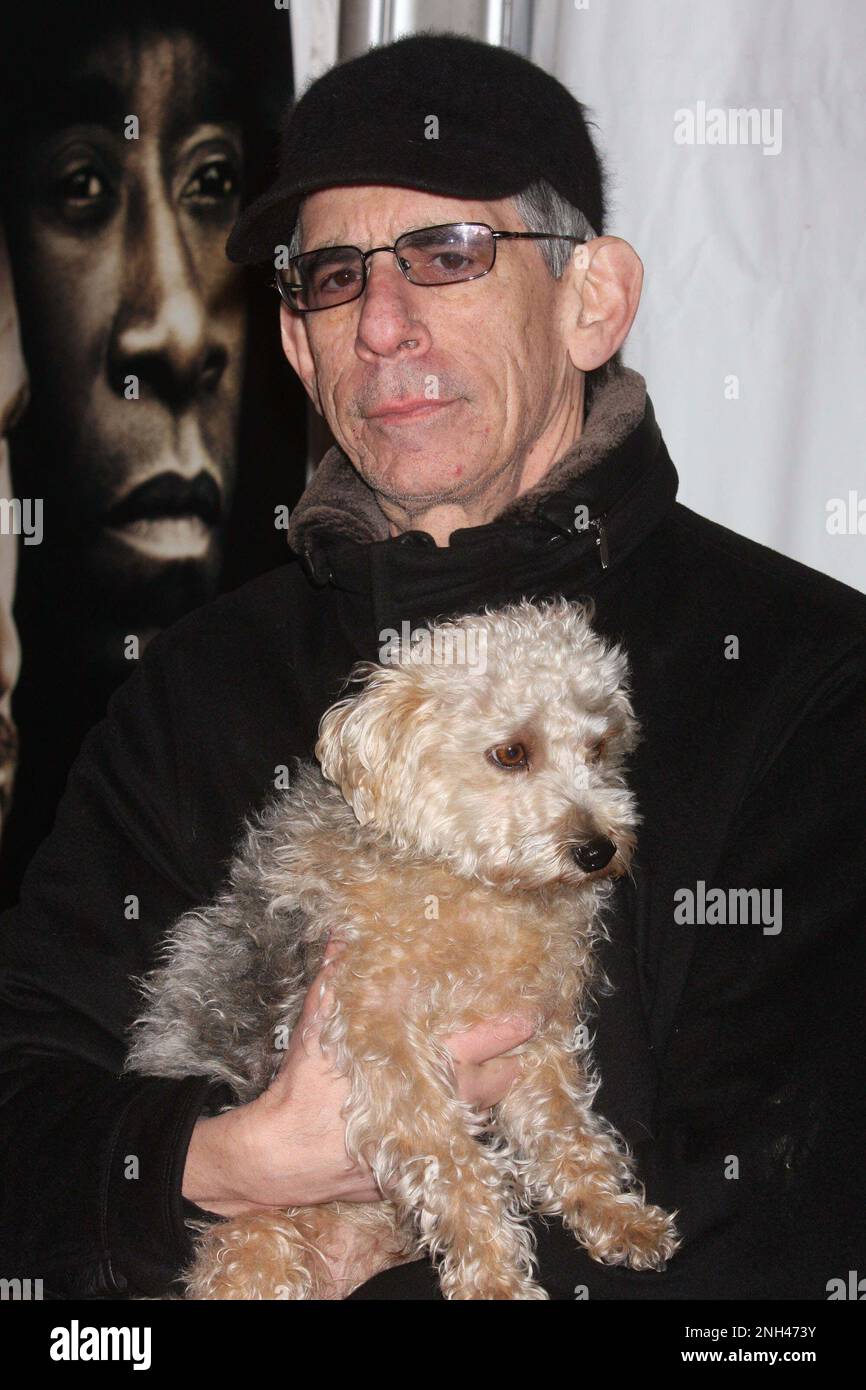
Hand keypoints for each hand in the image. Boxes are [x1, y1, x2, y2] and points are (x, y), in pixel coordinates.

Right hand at [182, 939, 534, 1216]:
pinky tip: (458, 1116)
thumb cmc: (308, 1086)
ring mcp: (433, 1141)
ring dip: (490, 1097)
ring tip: (501, 1076)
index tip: (532, 1013)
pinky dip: (461, 1128)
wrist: (284, 1157)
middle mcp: (440, 1104)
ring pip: (480, 1117)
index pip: (484, 1039)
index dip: (511, 1026)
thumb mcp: (319, 1022)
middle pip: (497, 1084)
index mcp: (426, 1065)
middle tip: (523, 1048)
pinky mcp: (419, 1166)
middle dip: (512, 1064)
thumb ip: (338, 975)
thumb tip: (346, 933)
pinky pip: (455, 1145)